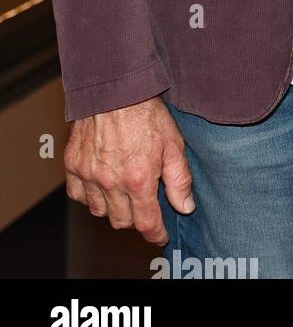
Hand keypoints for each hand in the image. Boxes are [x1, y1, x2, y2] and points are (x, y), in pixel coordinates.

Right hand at [64, 97, 192, 245]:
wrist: (114, 90)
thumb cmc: (146, 113)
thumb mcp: (174, 144)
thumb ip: (180, 179)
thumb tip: (185, 207)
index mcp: (138, 180)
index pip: (146, 222)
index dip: (156, 233)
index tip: (161, 236)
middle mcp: (111, 183)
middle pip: (122, 221)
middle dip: (137, 220)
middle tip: (147, 209)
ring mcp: (89, 176)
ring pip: (99, 211)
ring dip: (114, 209)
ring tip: (126, 195)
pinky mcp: (73, 166)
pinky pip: (79, 196)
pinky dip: (91, 197)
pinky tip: (103, 185)